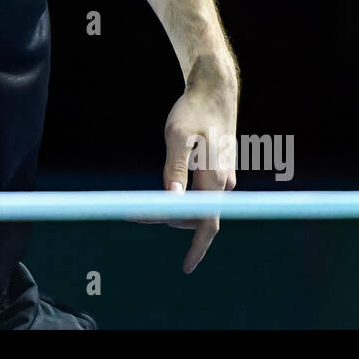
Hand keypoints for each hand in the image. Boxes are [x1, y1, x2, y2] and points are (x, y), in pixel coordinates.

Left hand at [132, 78, 238, 274]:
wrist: (215, 90)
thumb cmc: (193, 109)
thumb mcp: (177, 135)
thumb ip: (174, 168)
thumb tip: (171, 199)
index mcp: (215, 178)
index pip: (207, 224)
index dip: (197, 248)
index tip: (186, 267)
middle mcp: (224, 183)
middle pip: (196, 217)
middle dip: (168, 219)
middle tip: (133, 214)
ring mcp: (224, 178)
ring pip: (197, 206)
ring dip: (173, 209)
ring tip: (142, 204)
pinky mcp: (220, 171)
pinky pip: (200, 195)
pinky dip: (181, 197)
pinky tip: (165, 190)